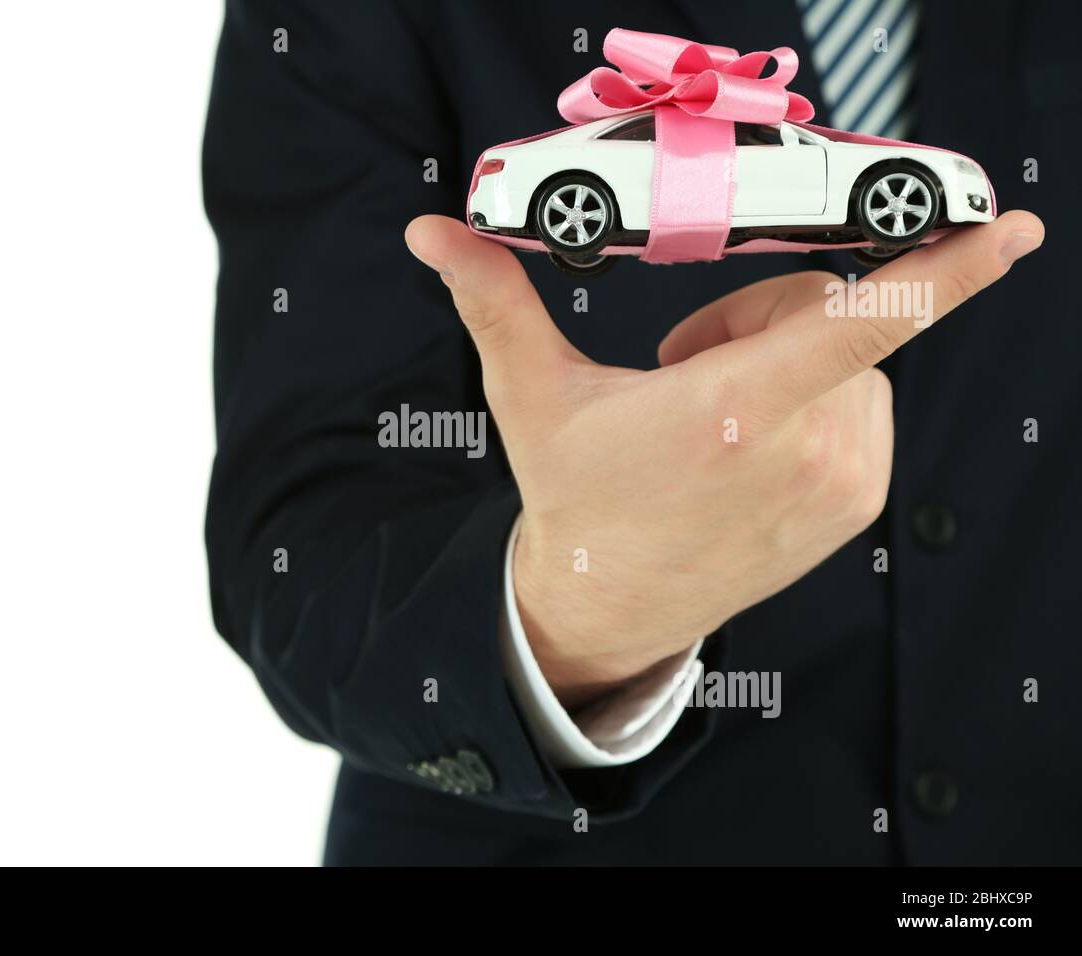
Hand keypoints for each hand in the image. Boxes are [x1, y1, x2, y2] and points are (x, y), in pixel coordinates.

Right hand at [405, 212, 1043, 708]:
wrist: (608, 603)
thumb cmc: (572, 491)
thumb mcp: (529, 393)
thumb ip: (490, 299)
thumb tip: (428, 230)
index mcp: (727, 413)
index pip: (856, 324)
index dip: (939, 270)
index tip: (1007, 230)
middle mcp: (802, 453)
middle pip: (826, 314)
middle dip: (760, 314)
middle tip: (687, 366)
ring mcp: (841, 484)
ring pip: (851, 360)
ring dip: (790, 361)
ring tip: (718, 414)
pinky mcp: (859, 504)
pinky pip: (866, 406)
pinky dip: (819, 402)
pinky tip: (755, 445)